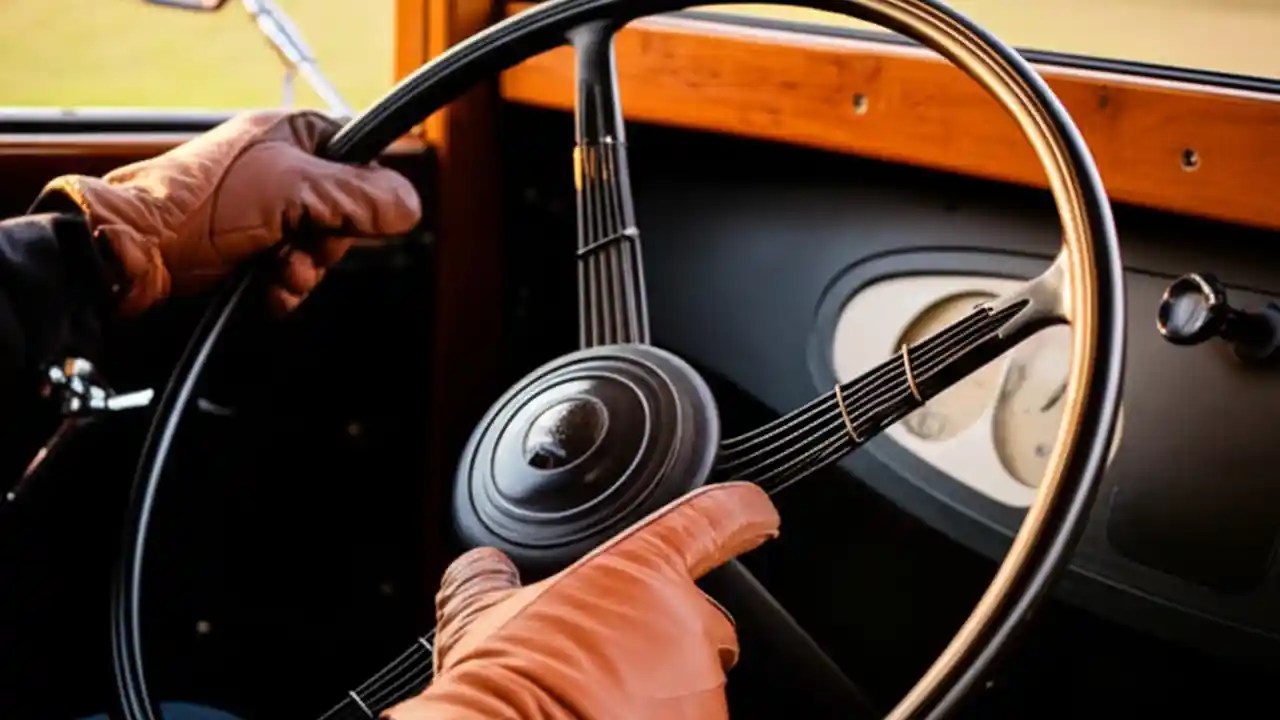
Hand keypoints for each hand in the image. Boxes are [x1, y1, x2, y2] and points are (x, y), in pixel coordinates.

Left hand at [36, 111, 420, 315]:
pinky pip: (293, 274)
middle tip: (300, 249)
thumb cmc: (195, 208)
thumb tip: (409, 207)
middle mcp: (279, 170)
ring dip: (306, 273)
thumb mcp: (290, 192)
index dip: (363, 193)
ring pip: (321, 250)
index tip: (347, 217)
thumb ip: (357, 197)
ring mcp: (263, 212)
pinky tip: (269, 294)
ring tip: (278, 275)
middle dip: (327, 245)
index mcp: (289, 136)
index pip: (360, 157)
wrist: (133, 255)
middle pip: (345, 214)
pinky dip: (286, 291)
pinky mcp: (249, 250)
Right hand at [386, 483, 779, 719]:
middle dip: (668, 639)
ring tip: (600, 709)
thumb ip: (490, 581)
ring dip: (661, 693)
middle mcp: (686, 621)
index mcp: (640, 568)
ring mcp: (703, 685)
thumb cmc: (506, 685)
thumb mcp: (479, 617)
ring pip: (696, 683)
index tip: (758, 514)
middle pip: (705, 619)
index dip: (742, 511)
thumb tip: (482, 568)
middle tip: (614, 664)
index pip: (715, 518)